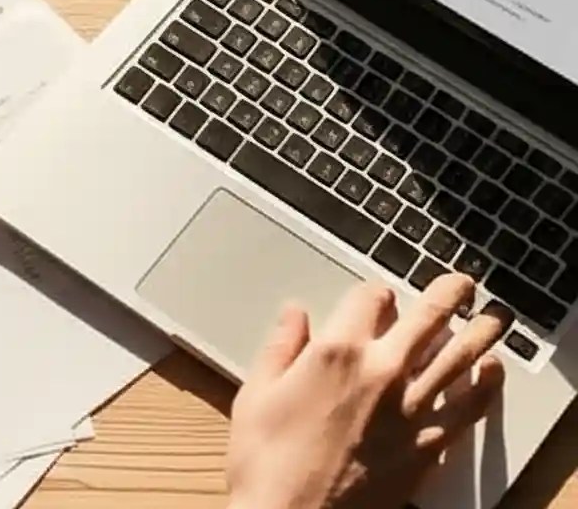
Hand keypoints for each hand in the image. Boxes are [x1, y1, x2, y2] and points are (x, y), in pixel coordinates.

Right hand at [226, 274, 508, 508]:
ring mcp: (411, 408)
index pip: (370, 297)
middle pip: (430, 315)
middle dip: (449, 293)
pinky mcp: (428, 444)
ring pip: (462, 355)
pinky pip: (470, 407)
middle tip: (459, 284)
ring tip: (491, 316)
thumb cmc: (267, 464)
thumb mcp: (256, 394)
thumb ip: (280, 347)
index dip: (375, 292)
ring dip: (480, 330)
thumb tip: (294, 316)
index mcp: (335, 352)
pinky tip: (491, 371)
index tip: (376, 297)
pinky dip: (487, 385)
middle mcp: (381, 372)